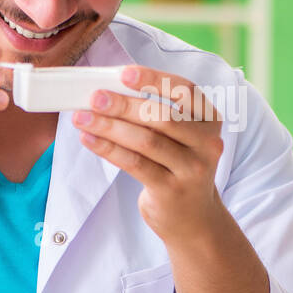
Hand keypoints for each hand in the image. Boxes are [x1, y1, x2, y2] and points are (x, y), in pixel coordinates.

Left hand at [72, 65, 225, 241]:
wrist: (193, 219)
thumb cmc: (178, 166)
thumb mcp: (180, 137)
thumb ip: (157, 114)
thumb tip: (110, 90)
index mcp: (209, 120)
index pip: (185, 90)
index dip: (154, 78)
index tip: (123, 73)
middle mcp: (207, 143)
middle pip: (162, 116)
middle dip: (124, 105)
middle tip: (95, 97)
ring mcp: (191, 169)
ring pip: (146, 141)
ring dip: (110, 127)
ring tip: (83, 118)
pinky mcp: (171, 190)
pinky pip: (135, 164)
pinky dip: (108, 149)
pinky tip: (90, 139)